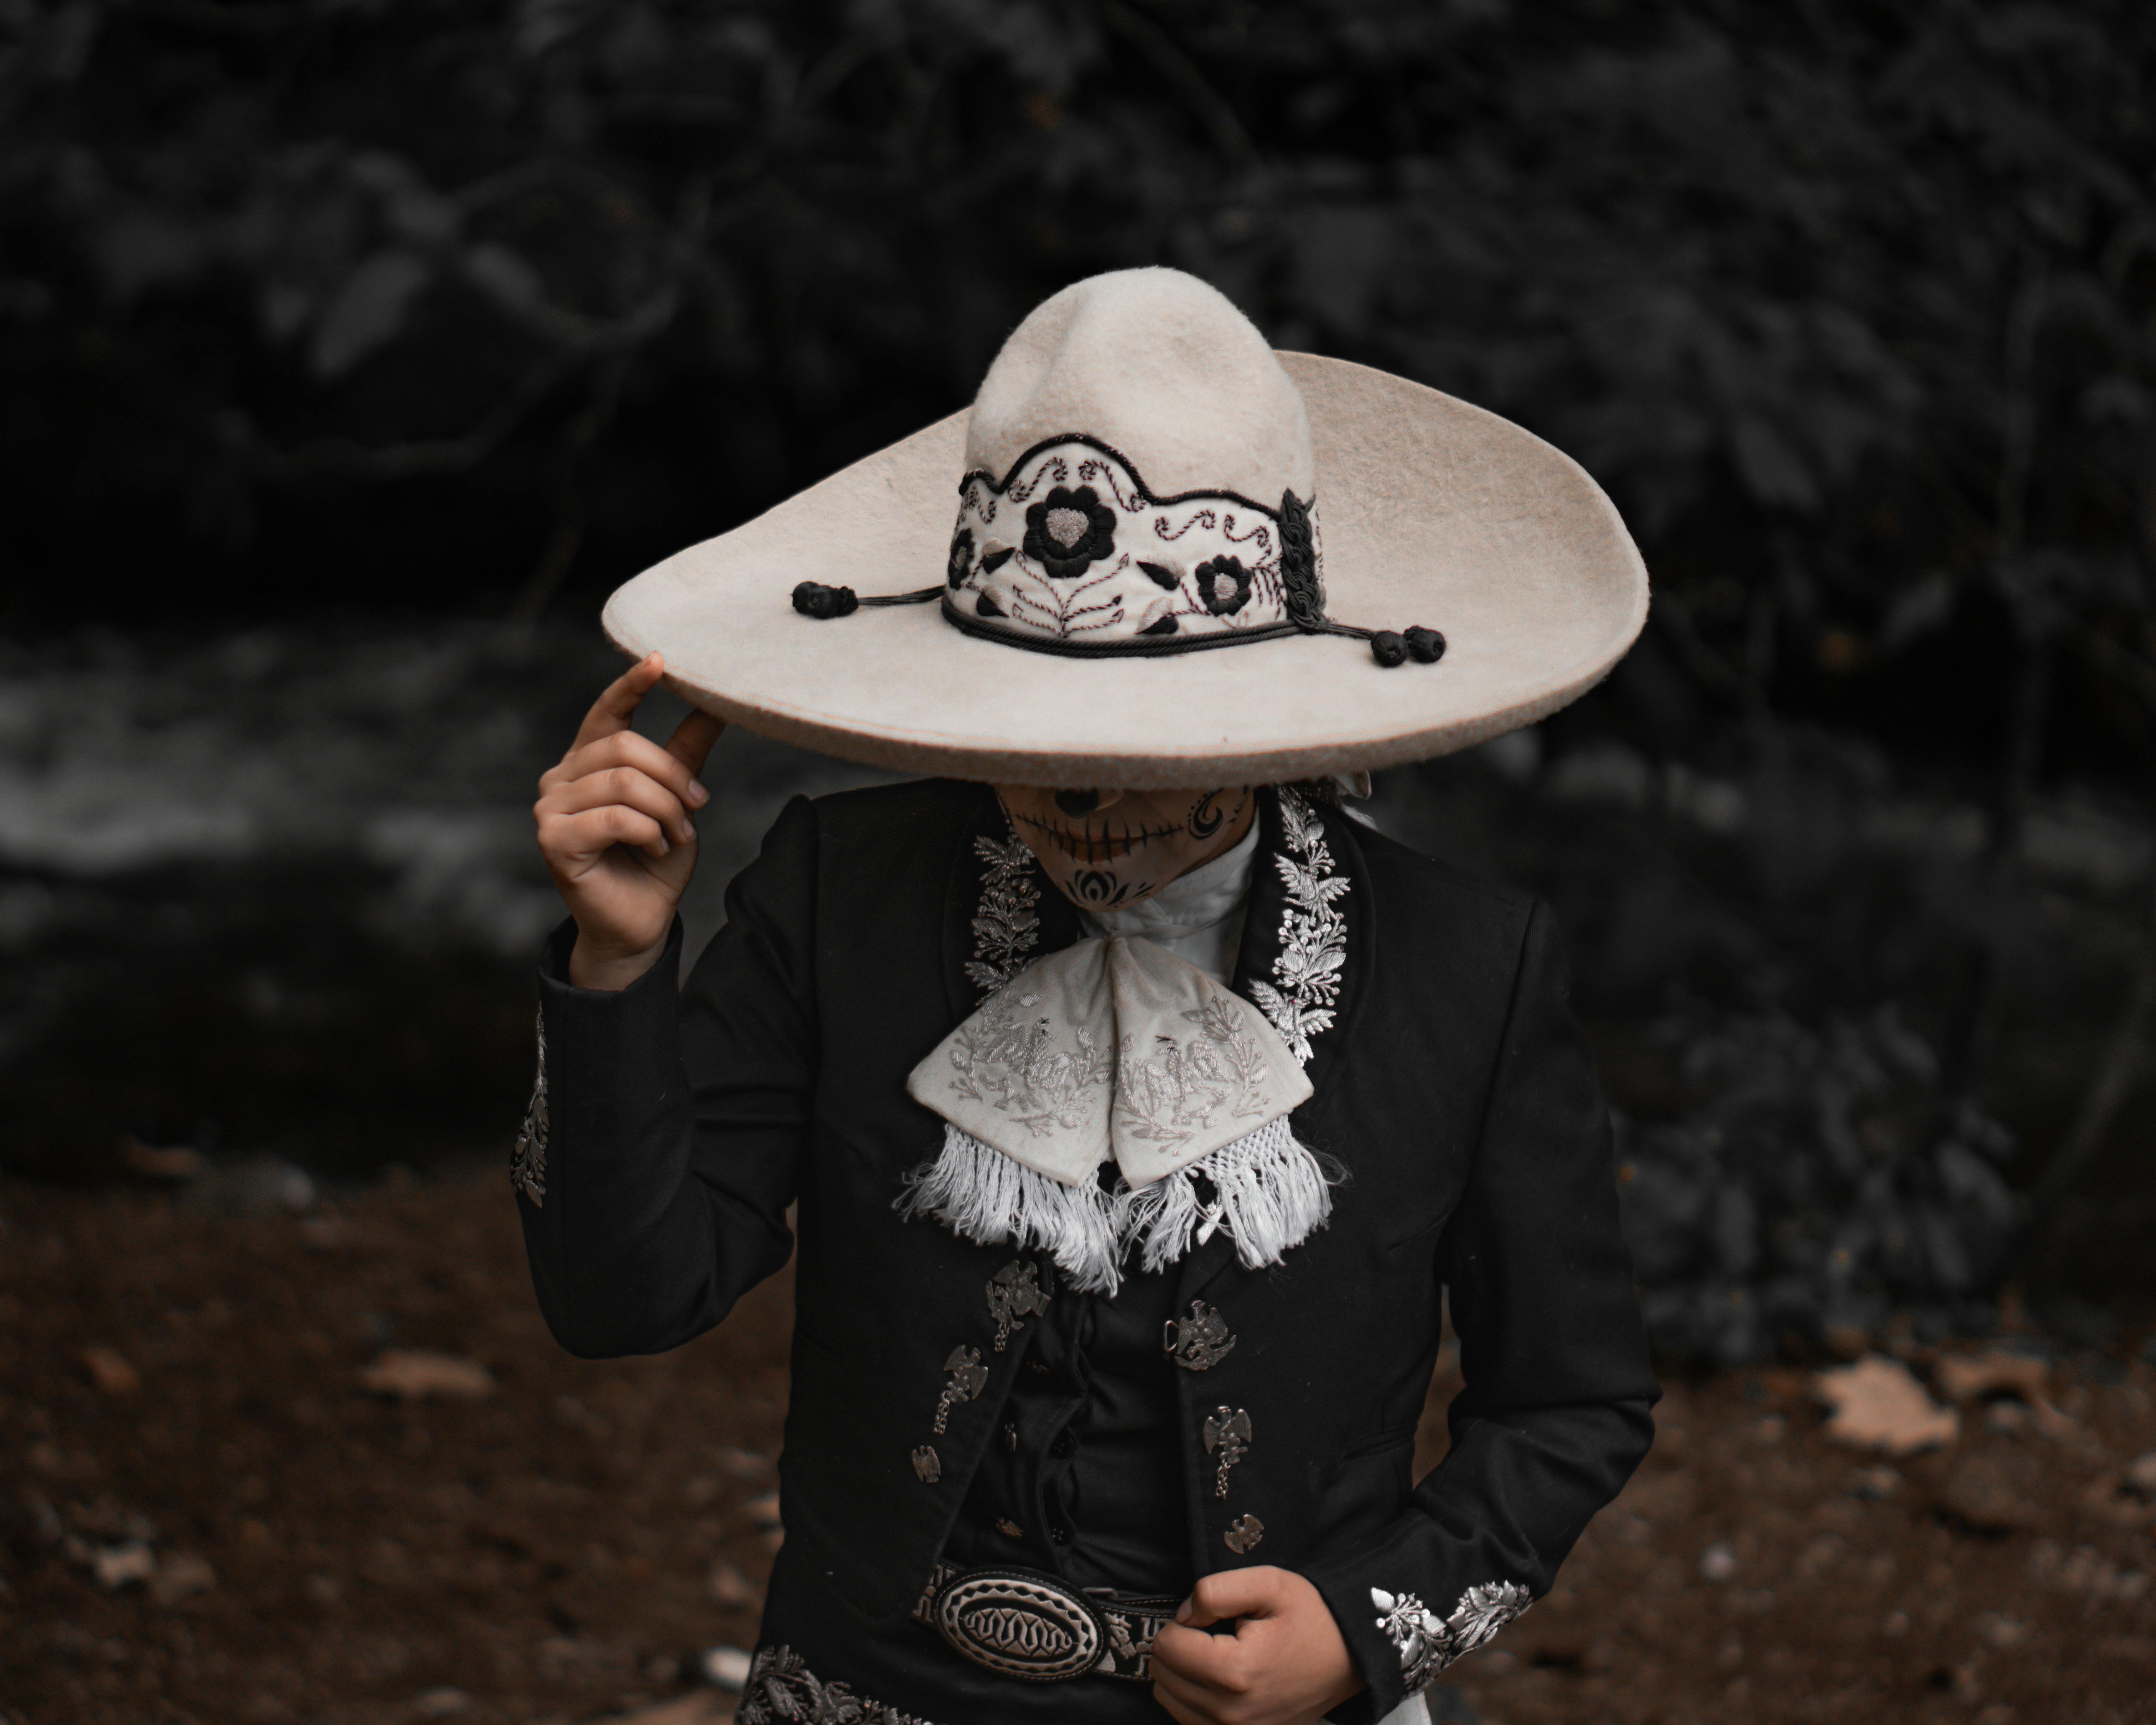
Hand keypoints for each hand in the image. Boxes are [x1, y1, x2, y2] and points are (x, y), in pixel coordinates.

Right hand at [534, 653, 723, 989]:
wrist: (640, 923)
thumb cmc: (654, 861)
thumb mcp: (677, 799)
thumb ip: (685, 752)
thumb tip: (716, 704)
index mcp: (587, 760)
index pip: (606, 711)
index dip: (632, 684)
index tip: (661, 661)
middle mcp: (561, 777)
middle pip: (624, 747)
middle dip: (673, 777)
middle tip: (697, 806)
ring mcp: (551, 808)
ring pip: (623, 782)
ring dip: (665, 810)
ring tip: (677, 835)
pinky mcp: (553, 839)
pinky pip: (615, 817)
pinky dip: (648, 832)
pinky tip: (655, 849)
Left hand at [1151, 1567, 1362, 1724]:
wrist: (1349, 1657)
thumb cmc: (1311, 1617)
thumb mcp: (1269, 1583)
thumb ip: (1215, 1590)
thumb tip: (1183, 1615)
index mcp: (1235, 1672)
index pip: (1166, 1646)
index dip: (1182, 1621)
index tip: (1211, 1616)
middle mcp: (1230, 1713)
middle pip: (1162, 1675)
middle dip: (1179, 1646)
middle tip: (1214, 1633)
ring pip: (1169, 1699)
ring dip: (1182, 1671)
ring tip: (1216, 1653)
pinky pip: (1188, 1719)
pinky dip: (1192, 1695)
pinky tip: (1217, 1676)